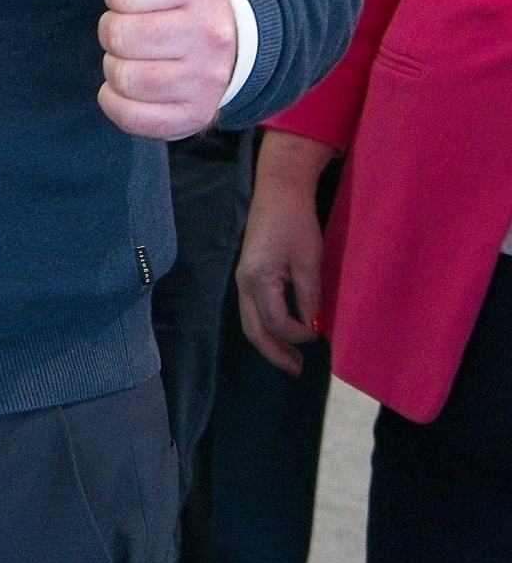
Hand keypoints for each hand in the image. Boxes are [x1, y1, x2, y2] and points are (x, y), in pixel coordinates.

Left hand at [98, 0, 237, 139]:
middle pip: (115, 35)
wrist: (234, 45)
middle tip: (140, 24)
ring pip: (120, 75)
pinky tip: (140, 84)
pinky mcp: (193, 117)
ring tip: (144, 53)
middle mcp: (210, 34)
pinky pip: (128, 115)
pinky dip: (120, 102)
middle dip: (116, 29)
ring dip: (118, 65)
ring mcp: (205, 80)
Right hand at [236, 129, 333, 375]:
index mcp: (258, 279)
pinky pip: (252, 309)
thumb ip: (310, 297)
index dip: (298, 335)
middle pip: (253, 328)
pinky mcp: (248, 273)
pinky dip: (266, 326)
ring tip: (289, 359)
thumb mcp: (309, 260)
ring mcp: (242, 278)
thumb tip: (314, 328)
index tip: (320, 335)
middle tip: (295, 371)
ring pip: (249, 320)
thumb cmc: (297, 223)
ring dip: (268, 342)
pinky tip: (282, 330)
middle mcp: (244, 282)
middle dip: (273, 352)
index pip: (276, 322)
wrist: (279, 191)